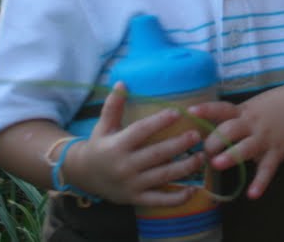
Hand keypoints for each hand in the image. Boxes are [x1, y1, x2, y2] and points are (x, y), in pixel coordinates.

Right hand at [68, 82, 208, 205]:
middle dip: (178, 145)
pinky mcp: (135, 198)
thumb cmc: (99, 146)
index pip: (141, 131)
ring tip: (201, 157)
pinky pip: (158, 200)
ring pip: (162, 176)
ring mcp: (131, 184)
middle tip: (197, 135)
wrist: (82, 175)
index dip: (159, 122)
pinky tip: (192, 191)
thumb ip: (113, 105)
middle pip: (156, 154)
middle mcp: (124, 166)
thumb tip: (122, 82)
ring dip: (184, 168)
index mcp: (117, 145)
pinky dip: (175, 199)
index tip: (177, 112)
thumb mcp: (103, 125)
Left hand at [194, 88, 283, 200]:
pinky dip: (261, 182)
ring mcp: (264, 138)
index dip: (206, 110)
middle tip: (204, 153)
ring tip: (217, 164)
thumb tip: (202, 133)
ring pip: (246, 147)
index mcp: (242, 112)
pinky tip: (252, 194)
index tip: (190, 112)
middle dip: (214, 141)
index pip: (222, 109)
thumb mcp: (250, 108)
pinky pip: (267, 168)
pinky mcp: (276, 152)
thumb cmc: (269, 109)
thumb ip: (230, 120)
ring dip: (231, 156)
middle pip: (230, 129)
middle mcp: (251, 124)